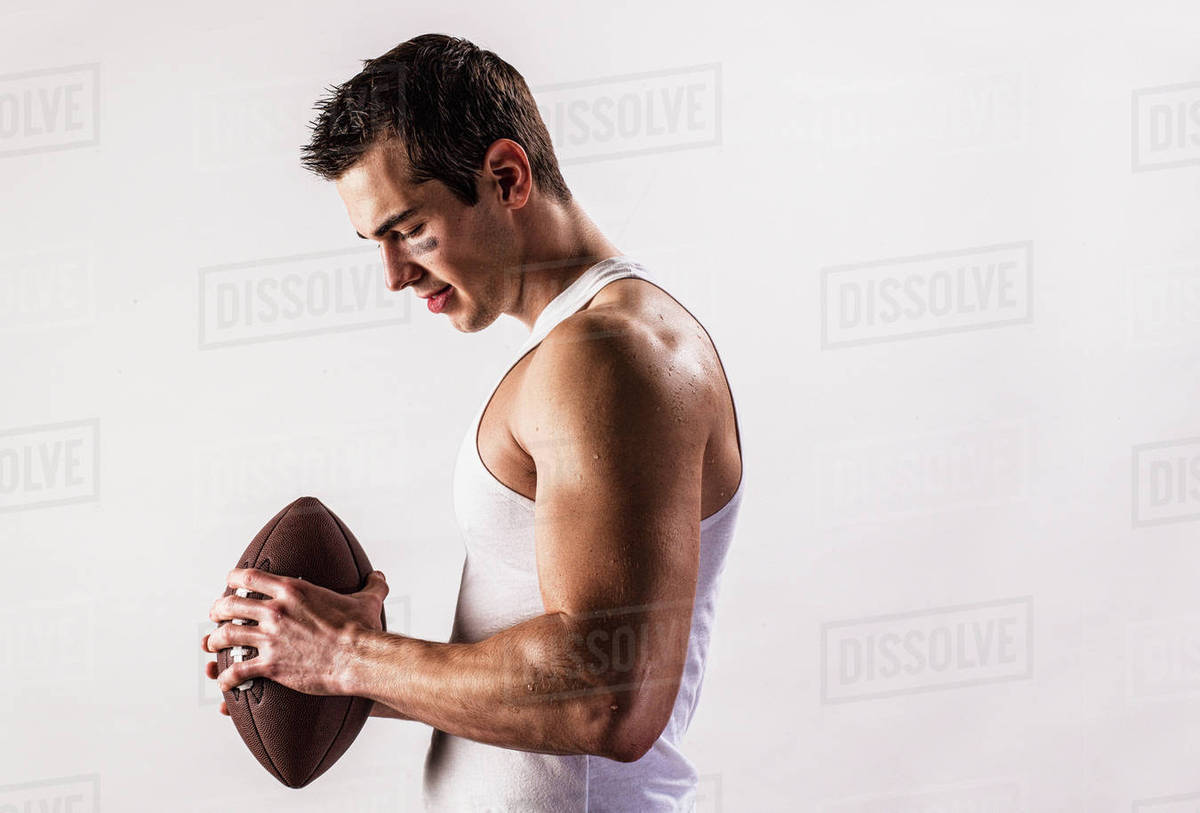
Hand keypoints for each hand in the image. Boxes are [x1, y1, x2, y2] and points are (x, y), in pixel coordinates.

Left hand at [201, 568, 387, 711]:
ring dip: (214, 640)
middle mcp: (276, 610)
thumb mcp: (368, 600)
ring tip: (210, 645)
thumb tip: (380, 575)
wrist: (360, 657)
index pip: (251, 576)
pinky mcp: (271, 664)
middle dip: (218, 609)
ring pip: (226, 635)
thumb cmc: (364, 629)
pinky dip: (226, 677)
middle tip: (215, 614)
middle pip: (230, 604)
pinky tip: (224, 682)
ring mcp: (271, 638)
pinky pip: (238, 670)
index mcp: (293, 590)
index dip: (234, 578)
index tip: (230, 582)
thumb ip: (372, 585)